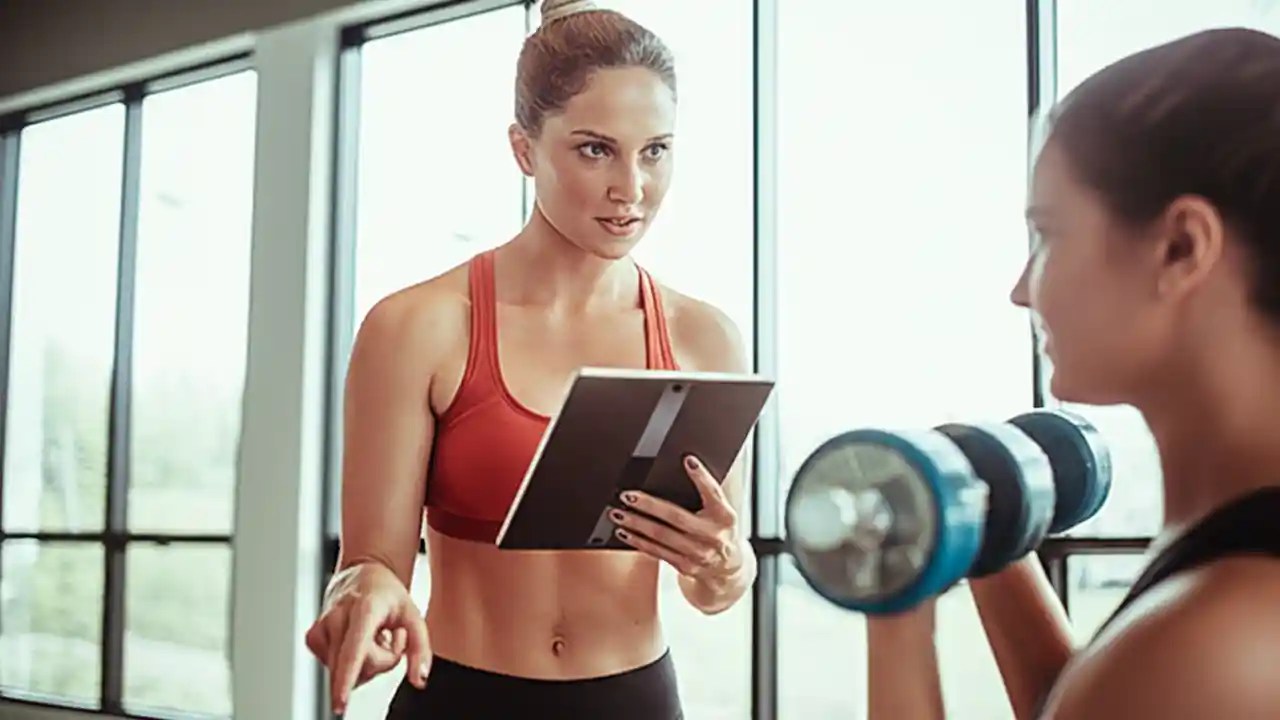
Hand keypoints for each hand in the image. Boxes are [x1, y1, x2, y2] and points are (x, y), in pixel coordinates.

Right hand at [304, 562, 431, 714]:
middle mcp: (337, 616)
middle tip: (388, 639)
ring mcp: (322, 627)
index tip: (340, 700)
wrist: (361, 574)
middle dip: (379, 662)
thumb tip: (419, 679)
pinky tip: (355, 641)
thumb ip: (420, 648)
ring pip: (345, 670)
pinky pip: (335, 667)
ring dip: (364, 662)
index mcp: (364, 607)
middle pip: (357, 666)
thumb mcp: (413, 614)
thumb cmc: (386, 594)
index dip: (347, 677)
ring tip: (371, 637)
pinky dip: (349, 661)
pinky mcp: (312, 638)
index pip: (354, 648)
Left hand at [612, 455, 744, 585]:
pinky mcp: (685, 565)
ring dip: (636, 524)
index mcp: (724, 516)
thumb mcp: (721, 511)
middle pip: (676, 517)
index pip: (714, 492)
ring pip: (661, 536)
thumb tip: (686, 465)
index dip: (701, 477)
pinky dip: (638, 541)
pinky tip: (624, 532)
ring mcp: (698, 553)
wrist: (727, 568)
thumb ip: (707, 493)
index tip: (688, 461)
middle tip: (627, 496)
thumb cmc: (719, 530)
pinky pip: (657, 551)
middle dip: (648, 506)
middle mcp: (713, 535)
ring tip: (617, 513)